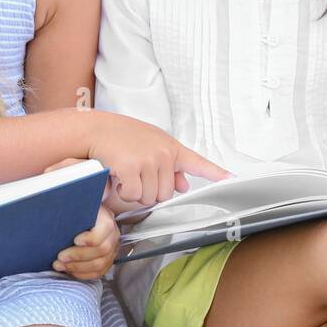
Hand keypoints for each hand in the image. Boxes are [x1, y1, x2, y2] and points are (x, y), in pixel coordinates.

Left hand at [53, 205, 118, 279]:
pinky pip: (98, 272)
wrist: (87, 219)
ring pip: (100, 264)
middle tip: (60, 257)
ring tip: (60, 265)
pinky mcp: (108, 261)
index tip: (74, 240)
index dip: (90, 238)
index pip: (104, 230)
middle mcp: (112, 235)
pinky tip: (70, 271)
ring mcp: (112, 249)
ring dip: (77, 268)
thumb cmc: (79, 214)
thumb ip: (70, 213)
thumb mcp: (77, 209)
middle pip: (102, 250)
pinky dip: (83, 274)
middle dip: (78, 256)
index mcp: (106, 219)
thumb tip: (56, 217)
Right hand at [86, 111, 231, 205]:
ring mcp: (148, 160)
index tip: (230, 178)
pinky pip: (133, 195)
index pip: (197, 162)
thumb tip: (185, 186)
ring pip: (149, 197)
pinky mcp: (132, 167)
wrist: (95, 129)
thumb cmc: (121, 137)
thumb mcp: (150, 147)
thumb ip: (169, 166)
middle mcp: (163, 153)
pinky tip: (117, 178)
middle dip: (148, 191)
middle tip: (135, 176)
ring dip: (134, 193)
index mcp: (170, 148)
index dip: (215, 173)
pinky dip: (123, 192)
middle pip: (165, 194)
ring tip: (125, 174)